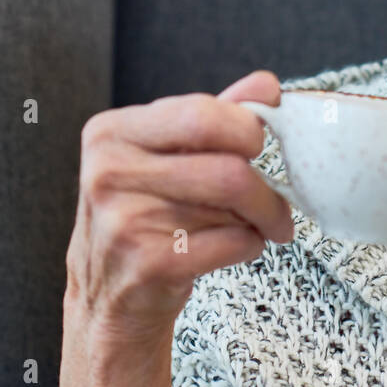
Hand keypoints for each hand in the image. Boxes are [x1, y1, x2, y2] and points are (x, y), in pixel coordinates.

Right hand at [59, 70, 289, 386]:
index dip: (248, 130)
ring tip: (257, 227)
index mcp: (111, 133)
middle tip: (279, 204)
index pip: (203, 114)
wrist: (107, 301)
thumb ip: (215, 116)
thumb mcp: (166, 158)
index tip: (261, 147)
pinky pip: (232, 243)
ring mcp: (124, 220)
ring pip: (234, 205)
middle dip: (267, 188)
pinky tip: (236, 248)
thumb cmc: (145, 218)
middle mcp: (109, 172)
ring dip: (261, 219)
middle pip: (228, 166)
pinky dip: (249, 245)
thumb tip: (267, 85)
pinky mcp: (147, 264)